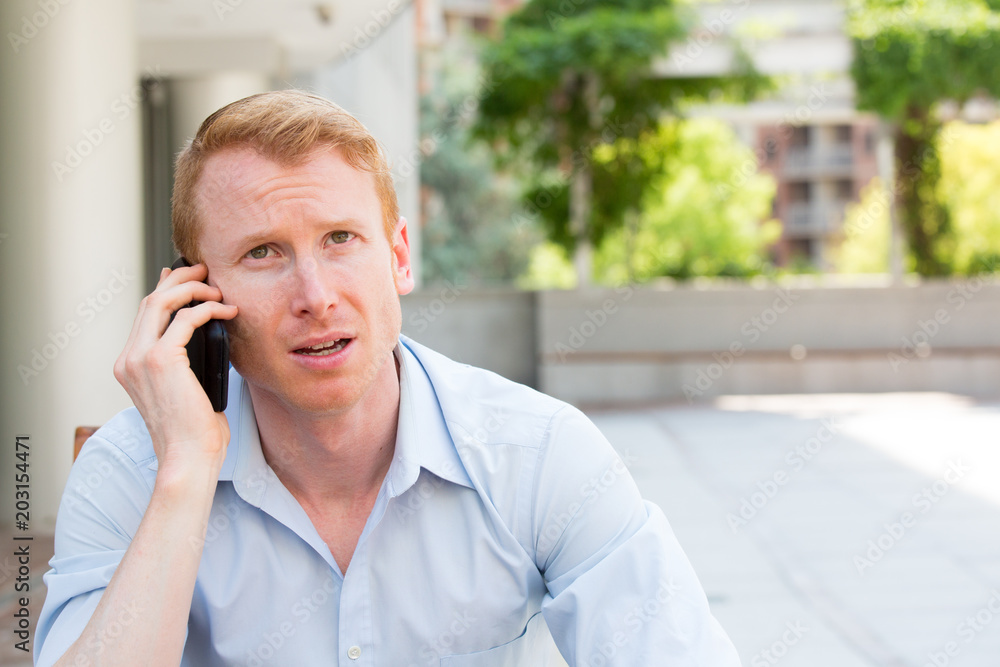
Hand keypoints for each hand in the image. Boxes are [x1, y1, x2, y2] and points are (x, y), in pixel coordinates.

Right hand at [114, 263, 237, 474]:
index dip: (165, 290)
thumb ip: (187, 364)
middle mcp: (129, 359)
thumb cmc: (194, 432)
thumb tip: (209, 338)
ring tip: (218, 287)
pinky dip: (208, 308)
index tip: (186, 276)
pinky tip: (227, 310)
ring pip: (162, 302)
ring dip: (193, 288)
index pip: (144, 316)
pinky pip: (186, 319)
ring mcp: (140, 359)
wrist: (188, 457)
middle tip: (205, 270)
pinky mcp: (161, 360)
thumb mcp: (187, 390)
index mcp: (130, 366)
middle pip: (150, 302)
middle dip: (179, 280)